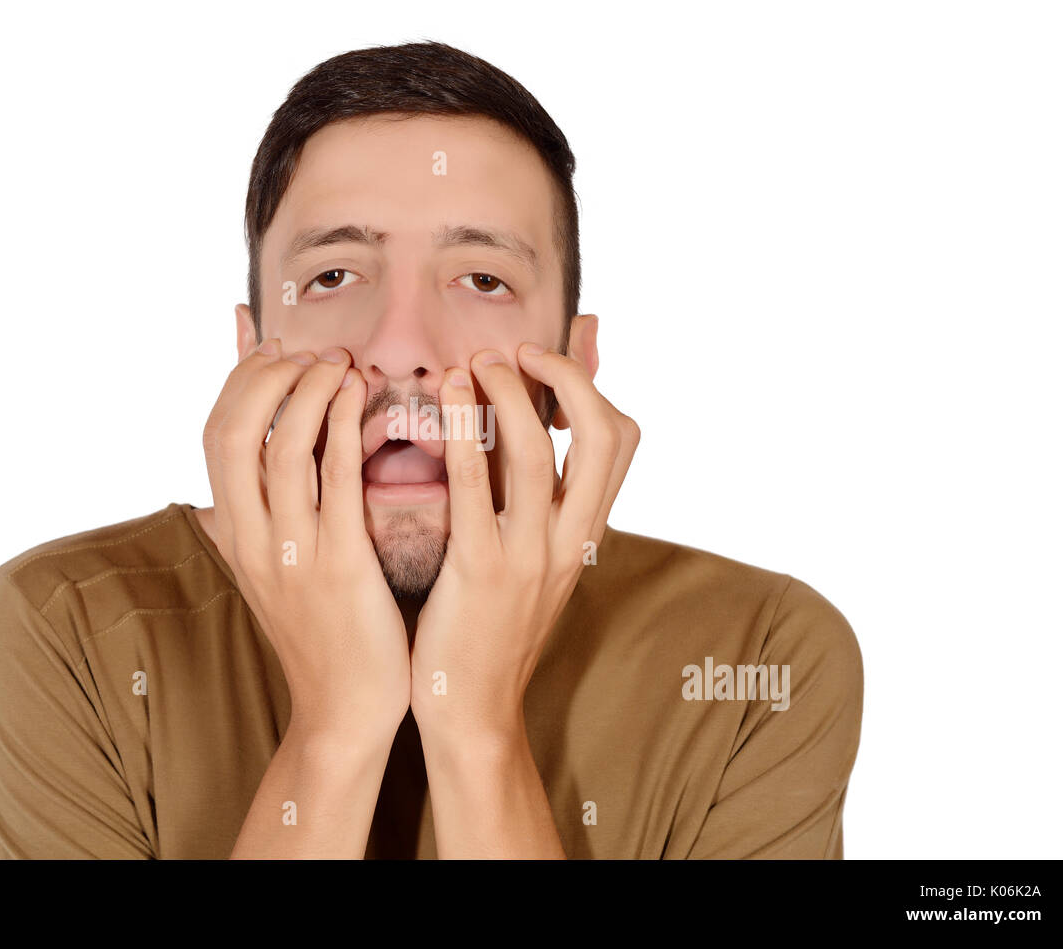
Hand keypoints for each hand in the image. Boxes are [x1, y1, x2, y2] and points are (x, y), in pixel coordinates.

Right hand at [202, 339, 410, 742]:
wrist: (344, 710)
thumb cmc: (320, 631)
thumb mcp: (271, 570)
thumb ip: (258, 518)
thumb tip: (226, 486)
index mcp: (235, 534)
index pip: (214, 435)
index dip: (238, 380)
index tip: (272, 347)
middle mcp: (253, 538)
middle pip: (234, 432)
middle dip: (268, 376)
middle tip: (312, 351)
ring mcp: (293, 553)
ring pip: (282, 449)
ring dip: (309, 392)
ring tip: (341, 363)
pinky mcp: (341, 567)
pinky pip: (336, 483)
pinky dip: (344, 430)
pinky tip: (362, 399)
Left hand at [410, 342, 639, 738]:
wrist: (472, 710)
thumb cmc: (490, 627)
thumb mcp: (530, 557)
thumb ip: (532, 496)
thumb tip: (533, 433)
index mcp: (584, 533)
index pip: (621, 440)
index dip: (589, 384)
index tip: (540, 358)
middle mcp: (570, 540)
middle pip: (604, 434)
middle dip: (562, 376)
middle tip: (510, 353)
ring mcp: (531, 556)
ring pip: (539, 451)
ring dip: (506, 392)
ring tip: (469, 365)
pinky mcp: (481, 572)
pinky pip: (478, 488)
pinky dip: (462, 433)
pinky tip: (441, 401)